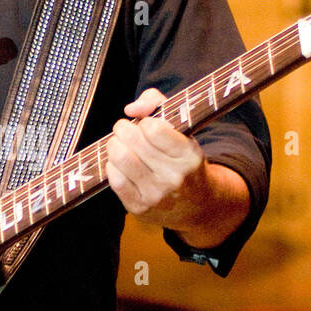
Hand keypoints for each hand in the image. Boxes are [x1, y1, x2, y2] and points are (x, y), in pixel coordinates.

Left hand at [105, 88, 249, 245]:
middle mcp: (174, 177)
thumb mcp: (182, 127)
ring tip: (121, 145)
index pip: (153, 128)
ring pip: (120, 158)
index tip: (146, 125)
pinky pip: (114, 179)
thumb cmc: (183, 159)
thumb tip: (131, 109)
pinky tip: (120, 165)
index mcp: (189, 155)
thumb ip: (157, 103)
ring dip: (114, 145)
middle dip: (123, 129)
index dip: (144, 122)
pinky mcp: (139, 208)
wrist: (198, 206)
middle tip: (126, 130)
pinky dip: (112, 166)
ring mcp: (156, 195)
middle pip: (132, 140)